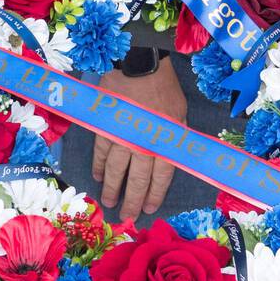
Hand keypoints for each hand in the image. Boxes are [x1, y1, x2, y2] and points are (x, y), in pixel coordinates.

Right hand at [91, 56, 186, 218]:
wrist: (139, 63)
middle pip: (138, 179)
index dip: (154, 195)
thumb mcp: (180, 114)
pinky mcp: (106, 127)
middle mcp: (144, 144)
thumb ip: (175, 138)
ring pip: (117, 170)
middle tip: (126, 217)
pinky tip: (99, 177)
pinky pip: (102, 152)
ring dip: (112, 189)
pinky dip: (100, 166)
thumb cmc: (164, 87)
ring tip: (109, 203)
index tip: (148, 208)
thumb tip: (174, 157)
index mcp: (165, 142)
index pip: (160, 177)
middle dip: (132, 200)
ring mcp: (123, 137)